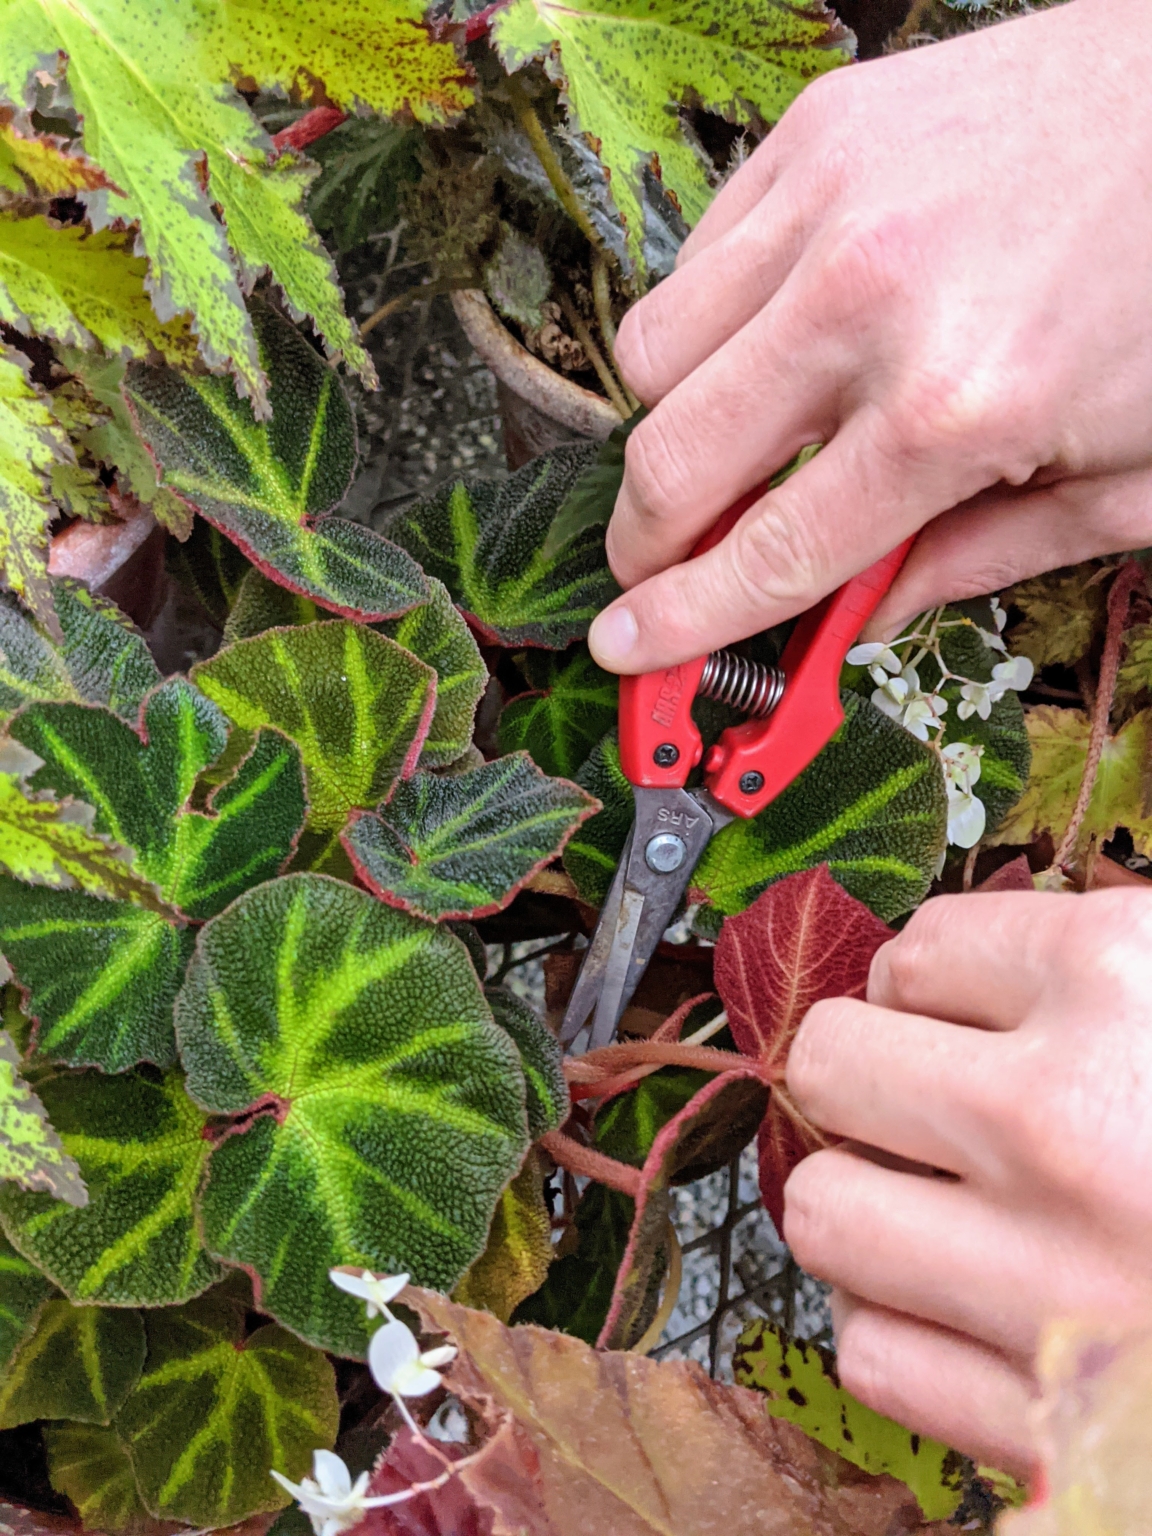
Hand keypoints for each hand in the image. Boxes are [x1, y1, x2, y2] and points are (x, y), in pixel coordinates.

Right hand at [588, 0, 1151, 674]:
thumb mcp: (1126, 478)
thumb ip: (977, 560)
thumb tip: (856, 620)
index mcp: (955, 412)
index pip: (768, 554)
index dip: (680, 622)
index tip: (626, 645)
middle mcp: (867, 301)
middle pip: (670, 459)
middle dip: (644, 540)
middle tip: (658, 565)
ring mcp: (829, 202)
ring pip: (651, 356)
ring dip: (673, 423)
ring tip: (739, 440)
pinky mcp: (818, 133)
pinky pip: (695, 259)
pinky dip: (710, 322)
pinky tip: (776, 340)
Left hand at [781, 888, 1151, 1477]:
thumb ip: (1109, 974)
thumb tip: (950, 975)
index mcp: (1125, 982)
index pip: (919, 948)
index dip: (936, 983)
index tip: (964, 1014)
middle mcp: (1063, 1123)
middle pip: (831, 1065)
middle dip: (869, 1076)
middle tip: (919, 1102)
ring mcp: (1048, 1284)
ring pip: (824, 1213)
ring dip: (866, 1204)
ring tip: (934, 1208)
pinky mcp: (1054, 1430)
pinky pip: (877, 1357)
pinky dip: (909, 1333)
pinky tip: (970, 1316)